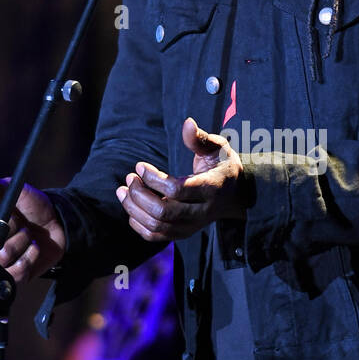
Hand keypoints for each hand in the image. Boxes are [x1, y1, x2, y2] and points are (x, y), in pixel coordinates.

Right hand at [0, 178, 66, 283]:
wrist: (57, 222)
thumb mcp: (15, 190)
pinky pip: (16, 273)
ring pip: (2, 257)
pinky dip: (29, 258)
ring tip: (29, 235)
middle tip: (21, 222)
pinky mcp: (13, 275)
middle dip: (10, 229)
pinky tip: (34, 248)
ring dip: (22, 242)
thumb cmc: (31, 205)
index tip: (0, 210)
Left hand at [117, 117, 245, 242]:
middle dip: (139, 195)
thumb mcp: (218, 148)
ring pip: (156, 226)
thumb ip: (200, 138)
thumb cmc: (222, 166)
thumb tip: (187, 123)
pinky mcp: (183, 232)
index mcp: (212, 188)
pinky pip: (155, 236)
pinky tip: (131, 206)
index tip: (140, 166)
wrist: (235, 195)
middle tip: (130, 178)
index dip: (153, 178)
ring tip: (123, 190)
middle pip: (163, 212)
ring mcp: (192, 225)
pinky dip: (138, 224)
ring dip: (134, 209)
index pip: (177, 190)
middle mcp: (202, 211)